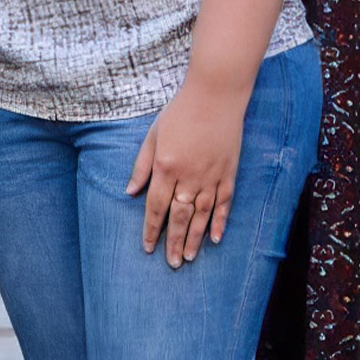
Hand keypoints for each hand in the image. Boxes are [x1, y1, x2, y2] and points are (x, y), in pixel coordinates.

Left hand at [126, 82, 247, 267]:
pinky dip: (220, 222)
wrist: (215, 96)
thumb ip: (142, 166)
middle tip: (170, 263)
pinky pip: (224, 204)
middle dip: (172, 241)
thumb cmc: (180, 112)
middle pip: (179, 216)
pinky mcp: (229, 173)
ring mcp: (211, 176)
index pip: (156, 207)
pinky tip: (216, 239)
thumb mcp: (153, 135)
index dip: (151, 229)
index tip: (147, 247)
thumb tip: (130, 192)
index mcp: (165, 167)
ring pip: (202, 215)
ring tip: (188, 258)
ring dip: (194, 238)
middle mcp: (188, 176)